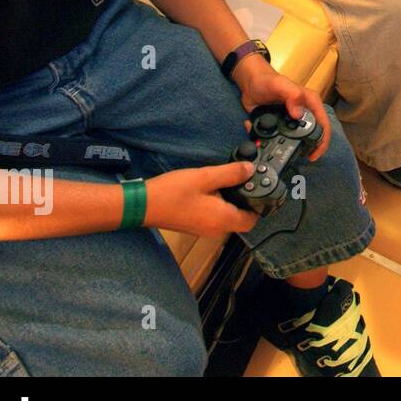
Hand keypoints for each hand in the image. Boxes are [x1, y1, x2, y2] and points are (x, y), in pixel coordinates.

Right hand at [143, 161, 261, 237]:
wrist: (142, 205)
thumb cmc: (172, 193)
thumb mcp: (205, 177)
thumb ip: (230, 174)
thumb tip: (250, 170)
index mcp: (222, 220)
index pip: (252, 220)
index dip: (259, 206)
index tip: (258, 189)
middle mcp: (215, 229)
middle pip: (241, 220)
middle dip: (245, 203)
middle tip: (244, 182)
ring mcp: (203, 229)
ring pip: (227, 219)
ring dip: (231, 203)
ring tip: (228, 182)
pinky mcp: (194, 226)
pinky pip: (215, 218)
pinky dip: (219, 206)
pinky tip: (212, 190)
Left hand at [232, 59, 330, 160]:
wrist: (249, 83)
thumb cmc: (266, 79)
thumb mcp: (280, 85)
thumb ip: (291, 96)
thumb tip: (298, 115)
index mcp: (310, 103)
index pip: (323, 124)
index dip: (322, 141)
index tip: (314, 155)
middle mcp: (304, 113)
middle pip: (311, 136)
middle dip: (302, 149)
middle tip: (292, 157)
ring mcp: (291, 121)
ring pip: (294, 140)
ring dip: (283, 148)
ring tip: (271, 151)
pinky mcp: (279, 125)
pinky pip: (278, 138)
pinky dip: (269, 143)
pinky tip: (260, 142)